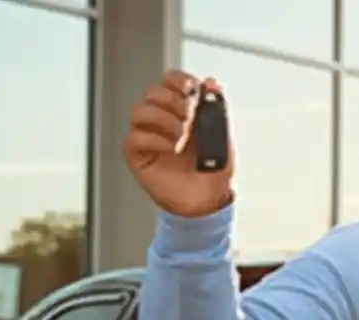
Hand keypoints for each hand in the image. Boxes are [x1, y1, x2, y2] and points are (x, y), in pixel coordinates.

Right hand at [123, 70, 234, 217]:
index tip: (192, 88)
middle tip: (189, 117)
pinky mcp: (137, 155)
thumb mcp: (222, 138)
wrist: (206, 200)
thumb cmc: (212, 170)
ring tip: (181, 136)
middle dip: (173, 101)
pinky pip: (135, 138)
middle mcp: (160, 120)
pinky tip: (171, 150)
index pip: (170, 81)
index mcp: (180, 111)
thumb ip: (217, 110)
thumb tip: (212, 82)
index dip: (179, 80)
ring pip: (140, 111)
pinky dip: (155, 140)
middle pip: (152, 93)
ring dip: (164, 119)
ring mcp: (147, 136)